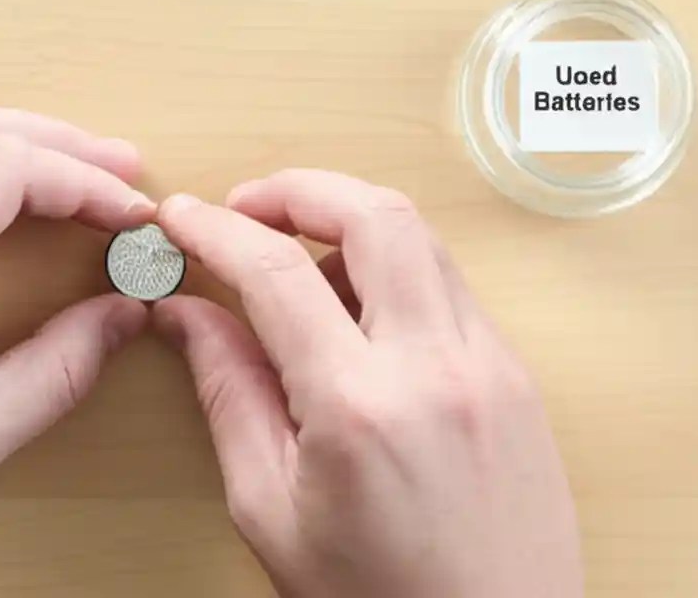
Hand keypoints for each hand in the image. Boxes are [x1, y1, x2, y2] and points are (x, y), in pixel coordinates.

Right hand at [154, 170, 581, 597]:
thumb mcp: (271, 509)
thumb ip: (229, 394)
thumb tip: (187, 315)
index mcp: (361, 408)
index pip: (276, 272)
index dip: (217, 229)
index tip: (181, 217)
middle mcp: (438, 367)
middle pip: (375, 214)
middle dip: (301, 188)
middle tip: (248, 207)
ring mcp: (491, 366)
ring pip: (422, 240)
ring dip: (352, 226)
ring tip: (299, 273)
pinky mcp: (516, 377)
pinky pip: (449, 288)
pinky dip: (395, 273)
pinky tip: (359, 318)